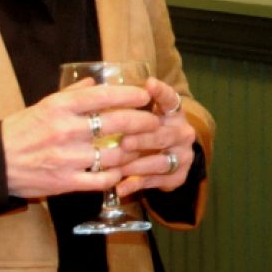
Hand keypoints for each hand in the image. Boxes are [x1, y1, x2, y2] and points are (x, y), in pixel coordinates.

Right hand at [2, 76, 152, 201]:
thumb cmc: (20, 131)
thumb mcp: (42, 105)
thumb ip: (71, 94)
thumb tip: (95, 82)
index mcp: (59, 107)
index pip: (103, 96)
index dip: (129, 95)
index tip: (145, 96)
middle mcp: (65, 130)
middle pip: (117, 123)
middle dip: (143, 122)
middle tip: (153, 122)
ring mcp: (67, 157)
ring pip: (115, 153)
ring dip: (133, 151)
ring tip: (142, 147)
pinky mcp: (65, 182)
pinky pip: (102, 179)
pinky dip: (116, 175)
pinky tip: (121, 170)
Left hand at [112, 76, 199, 200]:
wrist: (166, 160)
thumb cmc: (142, 133)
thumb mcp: (138, 116)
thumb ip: (120, 103)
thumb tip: (89, 84)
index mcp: (173, 114)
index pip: (171, 99)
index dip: (162, 92)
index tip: (149, 84)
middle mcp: (182, 133)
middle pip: (164, 135)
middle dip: (143, 139)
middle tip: (124, 142)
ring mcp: (182, 155)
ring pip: (160, 161)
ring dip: (138, 165)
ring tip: (118, 169)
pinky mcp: (178, 176)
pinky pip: (157, 181)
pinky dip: (137, 185)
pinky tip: (120, 188)